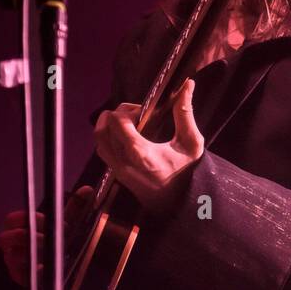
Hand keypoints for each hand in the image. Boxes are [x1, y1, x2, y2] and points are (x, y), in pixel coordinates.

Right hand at [0, 185, 93, 287]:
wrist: (53, 262)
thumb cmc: (54, 237)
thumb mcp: (63, 222)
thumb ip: (74, 207)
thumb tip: (87, 189)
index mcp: (16, 226)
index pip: (12, 219)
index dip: (29, 219)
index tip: (48, 221)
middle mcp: (9, 243)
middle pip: (6, 237)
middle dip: (28, 237)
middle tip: (48, 238)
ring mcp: (11, 261)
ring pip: (12, 256)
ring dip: (31, 254)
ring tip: (49, 253)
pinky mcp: (17, 277)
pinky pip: (20, 276)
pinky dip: (33, 272)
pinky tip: (45, 269)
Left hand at [94, 79, 204, 215]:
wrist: (183, 205)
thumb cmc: (189, 174)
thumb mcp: (191, 142)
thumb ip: (185, 112)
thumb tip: (187, 84)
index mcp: (141, 154)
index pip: (117, 122)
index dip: (128, 110)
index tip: (145, 112)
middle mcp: (124, 163)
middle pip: (102, 129)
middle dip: (116, 115)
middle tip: (136, 116)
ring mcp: (118, 171)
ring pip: (98, 141)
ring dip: (109, 127)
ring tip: (131, 125)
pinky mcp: (117, 176)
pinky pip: (103, 151)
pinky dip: (109, 139)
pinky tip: (128, 138)